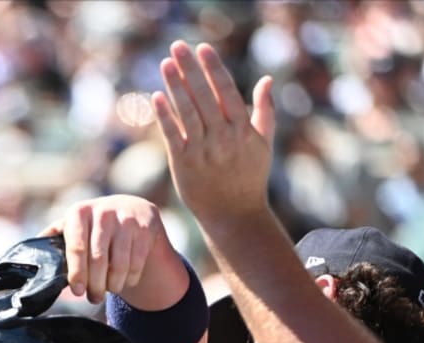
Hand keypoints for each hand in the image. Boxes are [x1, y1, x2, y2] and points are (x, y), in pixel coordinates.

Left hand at [42, 195, 166, 304]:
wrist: (131, 209)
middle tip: (93, 298)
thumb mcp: (74, 226)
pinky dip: (130, 278)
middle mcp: (103, 212)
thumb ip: (54, 238)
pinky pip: (137, 262)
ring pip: (120, 263)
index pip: (76, 247)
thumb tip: (27, 259)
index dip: (77, 273)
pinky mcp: (145, 227)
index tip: (78, 291)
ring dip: (114, 284)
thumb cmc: (93, 226)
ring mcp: (126, 218)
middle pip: (99, 259)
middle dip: (95, 285)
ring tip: (108, 290)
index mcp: (79, 213)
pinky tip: (124, 281)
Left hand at [152, 41, 276, 229]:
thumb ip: (265, 110)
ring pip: (187, 112)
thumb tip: (266, 79)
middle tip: (177, 46)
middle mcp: (223, 137)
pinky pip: (172, 135)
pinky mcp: (184, 165)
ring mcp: (203, 151)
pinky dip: (165, 116)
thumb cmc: (250, 177)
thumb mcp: (263, 144)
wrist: (234, 216)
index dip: (213, 68)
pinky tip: (156, 96)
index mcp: (243, 129)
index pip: (227, 91)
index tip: (202, 48)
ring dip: (175, 86)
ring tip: (166, 63)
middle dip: (190, 69)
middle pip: (204, 96)